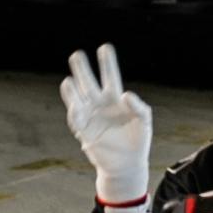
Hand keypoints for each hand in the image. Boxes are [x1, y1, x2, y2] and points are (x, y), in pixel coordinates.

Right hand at [61, 43, 152, 204]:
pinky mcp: (84, 131)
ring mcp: (91, 117)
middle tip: (77, 54)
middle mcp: (100, 105)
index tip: (104, 47)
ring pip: (78, 98)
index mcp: (115, 99)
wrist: (127, 164)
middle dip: (83, 69)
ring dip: (72, 89)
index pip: (110, 76)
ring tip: (68, 79)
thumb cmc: (138, 141)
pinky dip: (74, 112)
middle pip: (89, 83)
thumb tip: (125, 95)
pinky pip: (76, 119)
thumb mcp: (144, 122)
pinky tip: (74, 104)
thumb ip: (139, 106)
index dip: (107, 63)